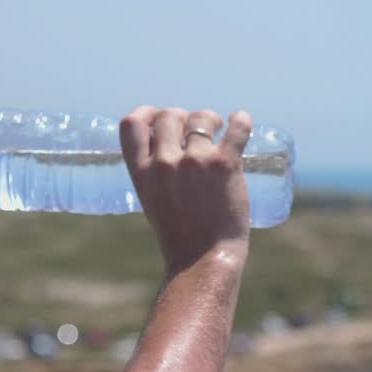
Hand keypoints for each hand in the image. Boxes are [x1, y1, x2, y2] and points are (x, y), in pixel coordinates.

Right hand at [120, 107, 251, 274]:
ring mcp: (195, 162)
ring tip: (218, 128)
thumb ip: (154, 174)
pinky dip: (241, 121)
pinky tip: (241, 119)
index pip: (131, 124)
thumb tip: (168, 148)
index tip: (157, 115)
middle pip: (168, 115)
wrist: (204, 259)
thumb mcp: (152, 200)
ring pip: (200, 118)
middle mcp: (165, 163)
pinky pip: (236, 129)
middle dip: (182, 115)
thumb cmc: (179, 234)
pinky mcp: (224, 165)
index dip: (145, 113)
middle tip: (194, 126)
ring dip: (209, 119)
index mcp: (142, 173)